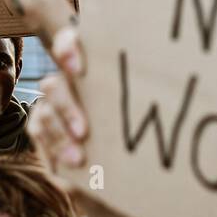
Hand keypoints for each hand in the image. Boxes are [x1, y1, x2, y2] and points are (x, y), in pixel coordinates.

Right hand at [28, 29, 138, 216]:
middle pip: (54, 84)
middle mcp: (68, 84)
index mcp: (92, 70)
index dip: (67, 48)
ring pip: (45, 110)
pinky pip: (38, 133)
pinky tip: (69, 164)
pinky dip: (53, 149)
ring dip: (60, 135)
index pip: (70, 43)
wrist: (123, 173)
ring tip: (78, 157)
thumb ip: (145, 99)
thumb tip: (178, 83)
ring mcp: (52, 106)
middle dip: (66, 106)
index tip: (78, 69)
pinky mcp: (43, 129)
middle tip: (84, 130)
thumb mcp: (142, 115)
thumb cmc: (137, 136)